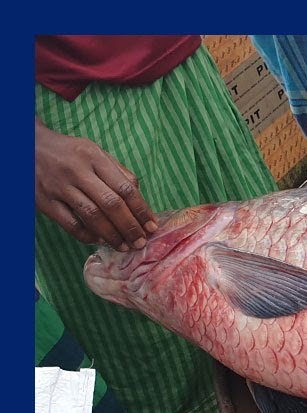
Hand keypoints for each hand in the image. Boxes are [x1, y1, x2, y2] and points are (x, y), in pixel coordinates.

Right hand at [35, 117, 157, 251]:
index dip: (141, 210)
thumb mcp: (95, 152)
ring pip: (92, 215)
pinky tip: (98, 241)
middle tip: (141, 242)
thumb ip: (118, 171)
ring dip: (112, 235)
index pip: (125, 188)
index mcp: (94, 157)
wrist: (27, 146)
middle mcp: (77, 171)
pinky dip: (86, 235)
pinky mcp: (44, 201)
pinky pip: (69, 223)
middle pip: (111, 204)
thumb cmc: (70, 152)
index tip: (152, 226)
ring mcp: (59, 186)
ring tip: (124, 246)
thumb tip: (139, 195)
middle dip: (130, 227)